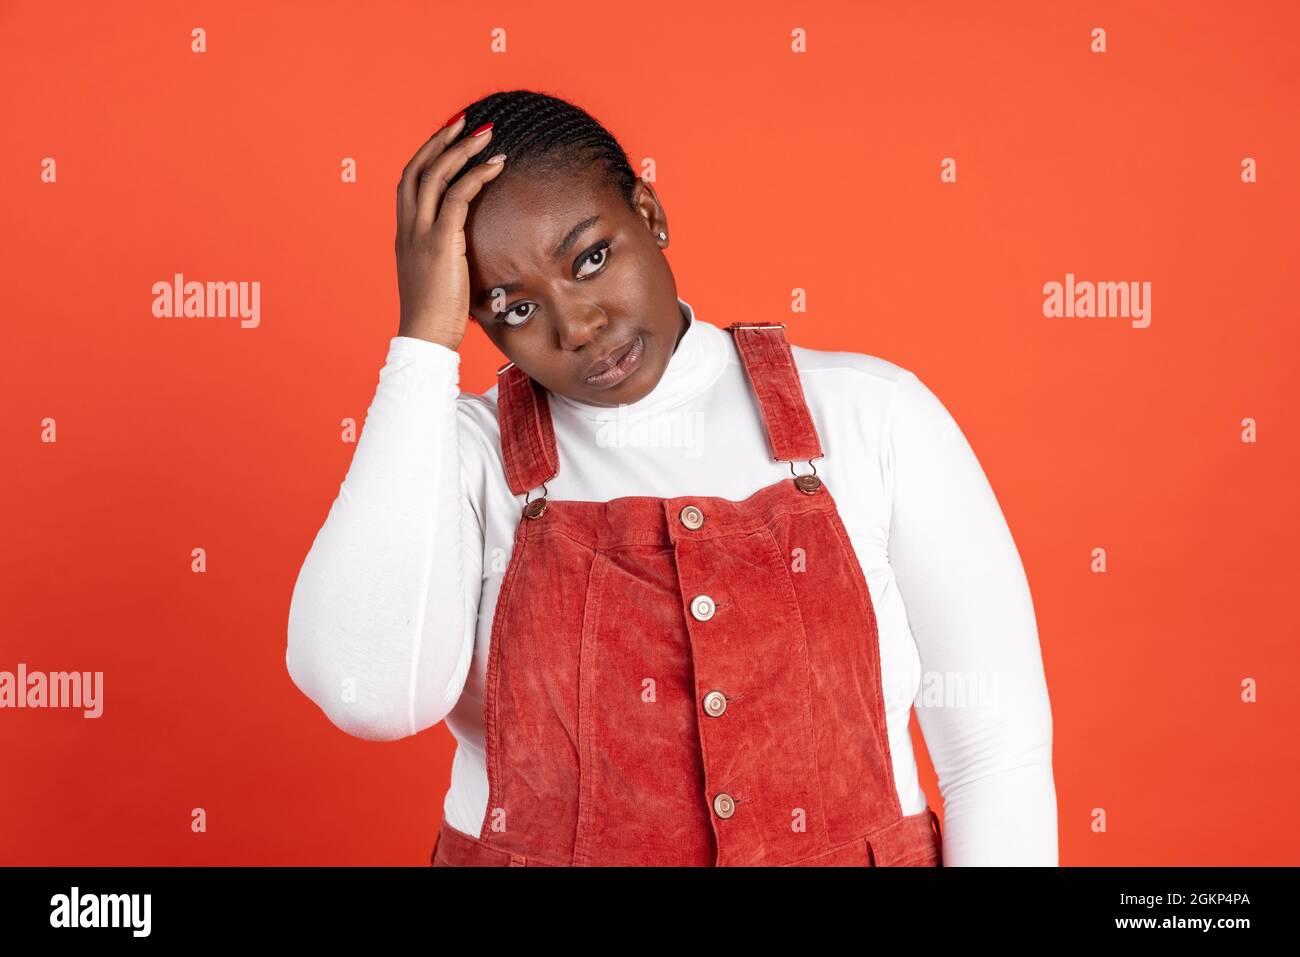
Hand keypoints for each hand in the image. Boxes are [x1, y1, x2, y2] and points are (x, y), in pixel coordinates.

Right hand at [394, 114, 505, 348]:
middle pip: (418, 168)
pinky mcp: (439, 243)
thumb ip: (445, 254)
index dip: (428, 155)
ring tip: (486, 133)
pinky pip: (458, 196)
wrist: (425, 338)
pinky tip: (496, 165)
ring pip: (435, 175)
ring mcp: (420, 233)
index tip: (449, 138)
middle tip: (465, 121)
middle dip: (441, 140)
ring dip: (461, 149)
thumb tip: (466, 248)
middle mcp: (407, 227)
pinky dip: (476, 175)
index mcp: (405, 234)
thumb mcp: (438, 276)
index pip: (410, 182)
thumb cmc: (437, 315)